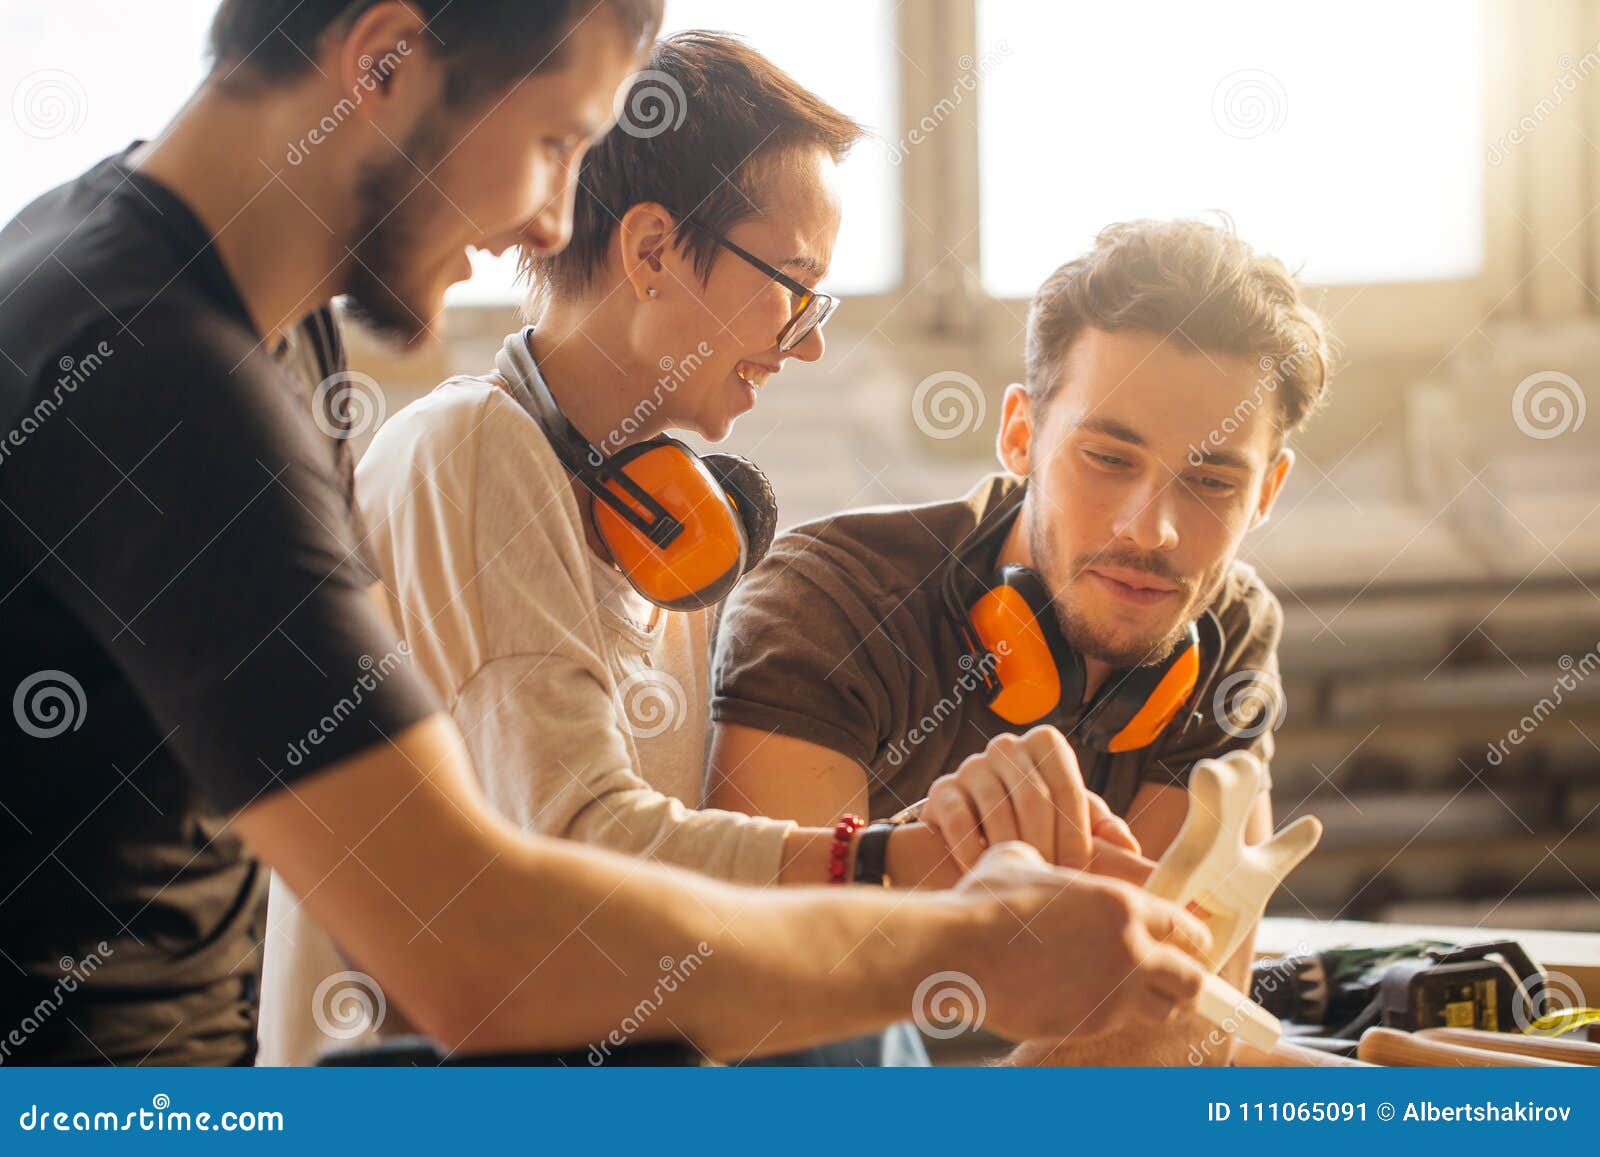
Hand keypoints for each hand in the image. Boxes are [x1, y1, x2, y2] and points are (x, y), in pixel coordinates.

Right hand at [921, 725, 1140, 873]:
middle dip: (1046, 845)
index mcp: (1046, 744)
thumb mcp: (1072, 819)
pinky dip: (974, 851)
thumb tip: (1128, 846)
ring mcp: (972, 764)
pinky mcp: (942, 788)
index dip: (1076, 833)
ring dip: (1012, 850)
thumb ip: (1103, 828)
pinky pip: (960, 819)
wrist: (979, 824)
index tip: (1078, 871)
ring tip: (1022, 880)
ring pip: (997, 808)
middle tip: (1051, 881)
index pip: (1066, 786)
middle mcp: (1007, 746)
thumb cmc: (1038, 821)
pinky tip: (985, 874)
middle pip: (1033, 797)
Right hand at [951, 842, 1211, 1041]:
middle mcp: (1129, 951)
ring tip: (1142, 999)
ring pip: (1165, 1011)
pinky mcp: (1088, 1025)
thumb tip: (1039, 867)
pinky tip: (1092, 1004)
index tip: (1189, 944)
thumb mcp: (1021, 862)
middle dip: (1190, 981)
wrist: (959, 953)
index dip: (1191, 937)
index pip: (1185, 927)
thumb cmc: (985, 903)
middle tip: (1178, 980)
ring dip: (1158, 1005)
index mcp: (1121, 905)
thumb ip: (1048, 866)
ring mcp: (1112, 994)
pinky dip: (1113, 1017)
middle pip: (1193, 980)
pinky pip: (1118, 1025)